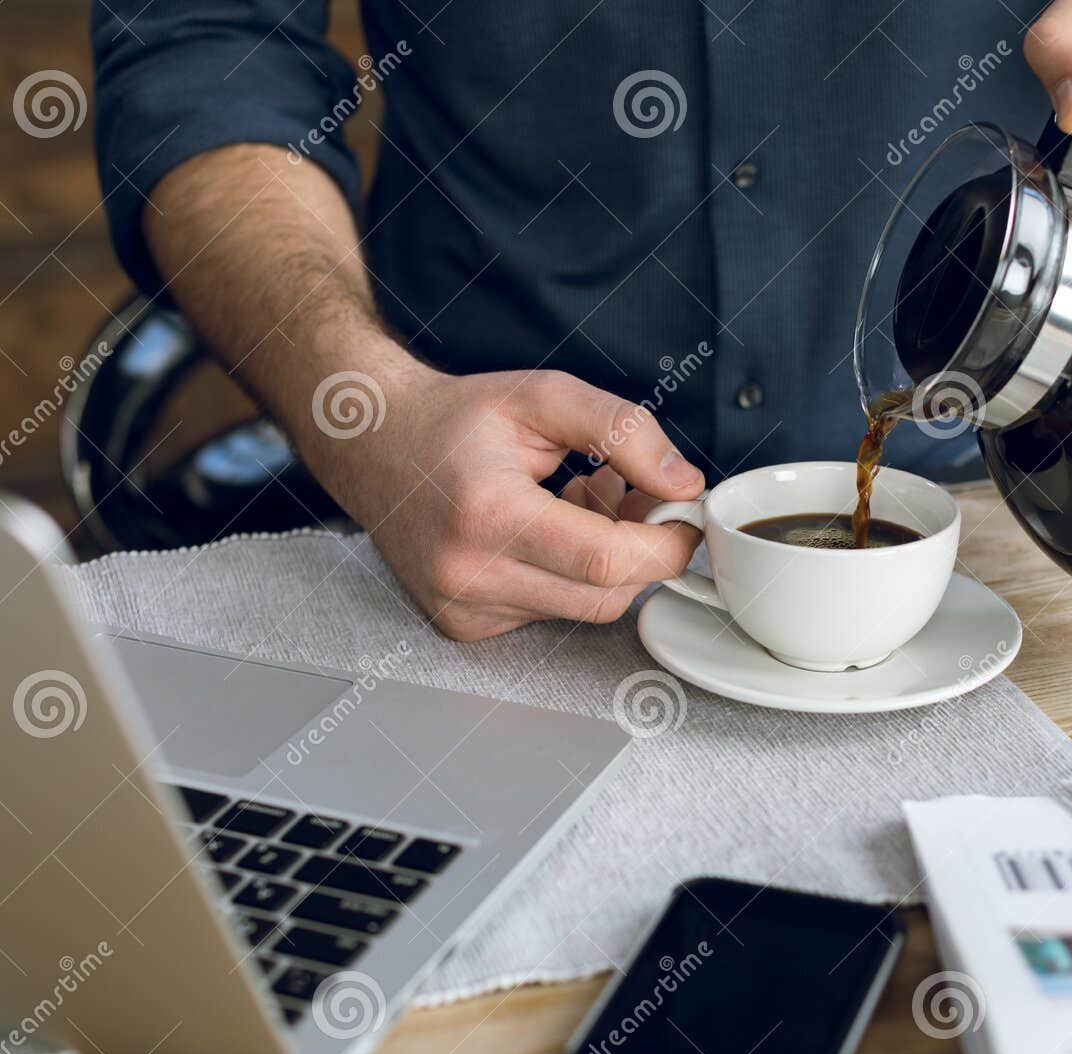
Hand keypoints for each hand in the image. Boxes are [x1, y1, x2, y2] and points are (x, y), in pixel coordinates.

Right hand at [301, 366, 704, 640]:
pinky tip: (547, 532)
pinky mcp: (464, 625)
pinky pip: (550, 613)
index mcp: (487, 515)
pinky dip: (568, 576)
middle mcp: (468, 575)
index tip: (683, 516)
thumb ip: (625, 431)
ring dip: (603, 562)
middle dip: (640, 550)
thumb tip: (683, 483)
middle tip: (633, 497)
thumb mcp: (544, 397)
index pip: (606, 561)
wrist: (375, 445)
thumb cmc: (455, 421)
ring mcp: (463, 608)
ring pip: (582, 607)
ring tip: (579, 502)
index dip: (664, 544)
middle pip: (604, 595)